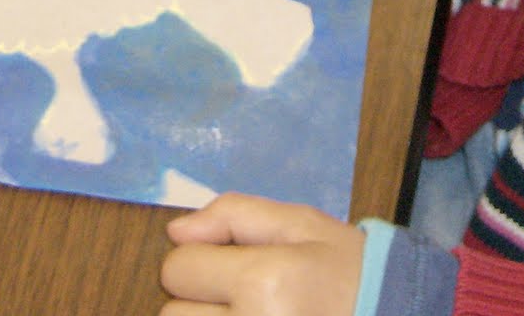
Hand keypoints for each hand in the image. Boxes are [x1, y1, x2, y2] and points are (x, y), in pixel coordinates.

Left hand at [160, 193, 363, 315]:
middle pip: (173, 315)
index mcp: (263, 283)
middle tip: (245, 297)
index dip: (199, 260)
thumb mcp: (302, 225)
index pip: (177, 269)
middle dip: (201, 300)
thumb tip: (176, 230)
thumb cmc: (350, 273)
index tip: (230, 264)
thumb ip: (234, 216)